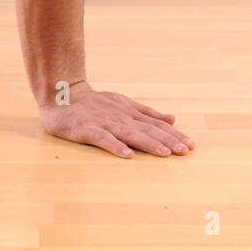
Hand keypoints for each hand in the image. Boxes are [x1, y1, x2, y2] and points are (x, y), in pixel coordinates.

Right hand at [38, 82, 194, 157]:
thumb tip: (172, 119)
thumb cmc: (94, 103)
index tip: (190, 145)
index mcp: (130, 111)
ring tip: (165, 153)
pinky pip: (103, 139)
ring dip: (149, 144)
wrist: (62, 95)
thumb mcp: (124, 103)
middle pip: (148, 129)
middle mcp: (121, 116)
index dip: (173, 134)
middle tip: (185, 151)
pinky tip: (128, 156)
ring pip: (130, 134)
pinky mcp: (87, 129)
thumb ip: (147, 112)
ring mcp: (104, 122)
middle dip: (168, 140)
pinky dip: (116, 146)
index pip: (156, 124)